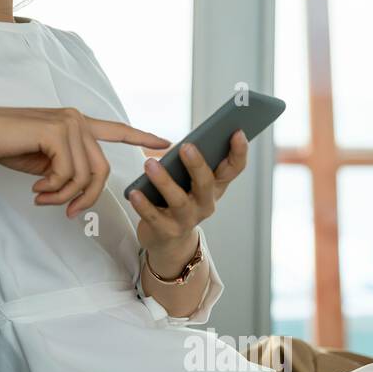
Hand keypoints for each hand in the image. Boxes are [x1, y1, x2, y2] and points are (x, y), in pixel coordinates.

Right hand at [0, 106, 169, 217]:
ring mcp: (69, 124)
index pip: (116, 129)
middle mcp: (77, 119)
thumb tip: (76, 191)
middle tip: (67, 211)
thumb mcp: (41, 160)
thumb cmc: (5, 142)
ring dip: (64, 196)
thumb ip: (64, 168)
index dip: (141, 137)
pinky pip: (68, 174)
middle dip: (87, 197)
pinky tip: (36, 189)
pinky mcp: (57, 133)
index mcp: (76, 122)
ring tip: (42, 198)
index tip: (164, 143)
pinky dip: (54, 189)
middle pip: (102, 169)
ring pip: (85, 176)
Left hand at [128, 130, 248, 263]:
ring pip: (179, 201)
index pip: (234, 168)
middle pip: (206, 183)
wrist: (167, 240)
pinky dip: (143, 204)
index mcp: (215, 186)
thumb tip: (184, 141)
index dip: (238, 151)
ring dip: (164, 181)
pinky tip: (134, 192)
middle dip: (197, 164)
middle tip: (186, 146)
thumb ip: (190, 161)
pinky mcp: (167, 231)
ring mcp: (188, 220)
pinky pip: (154, 217)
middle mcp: (205, 204)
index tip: (237, 131)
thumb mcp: (189, 181)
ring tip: (150, 164)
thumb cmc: (178, 199)